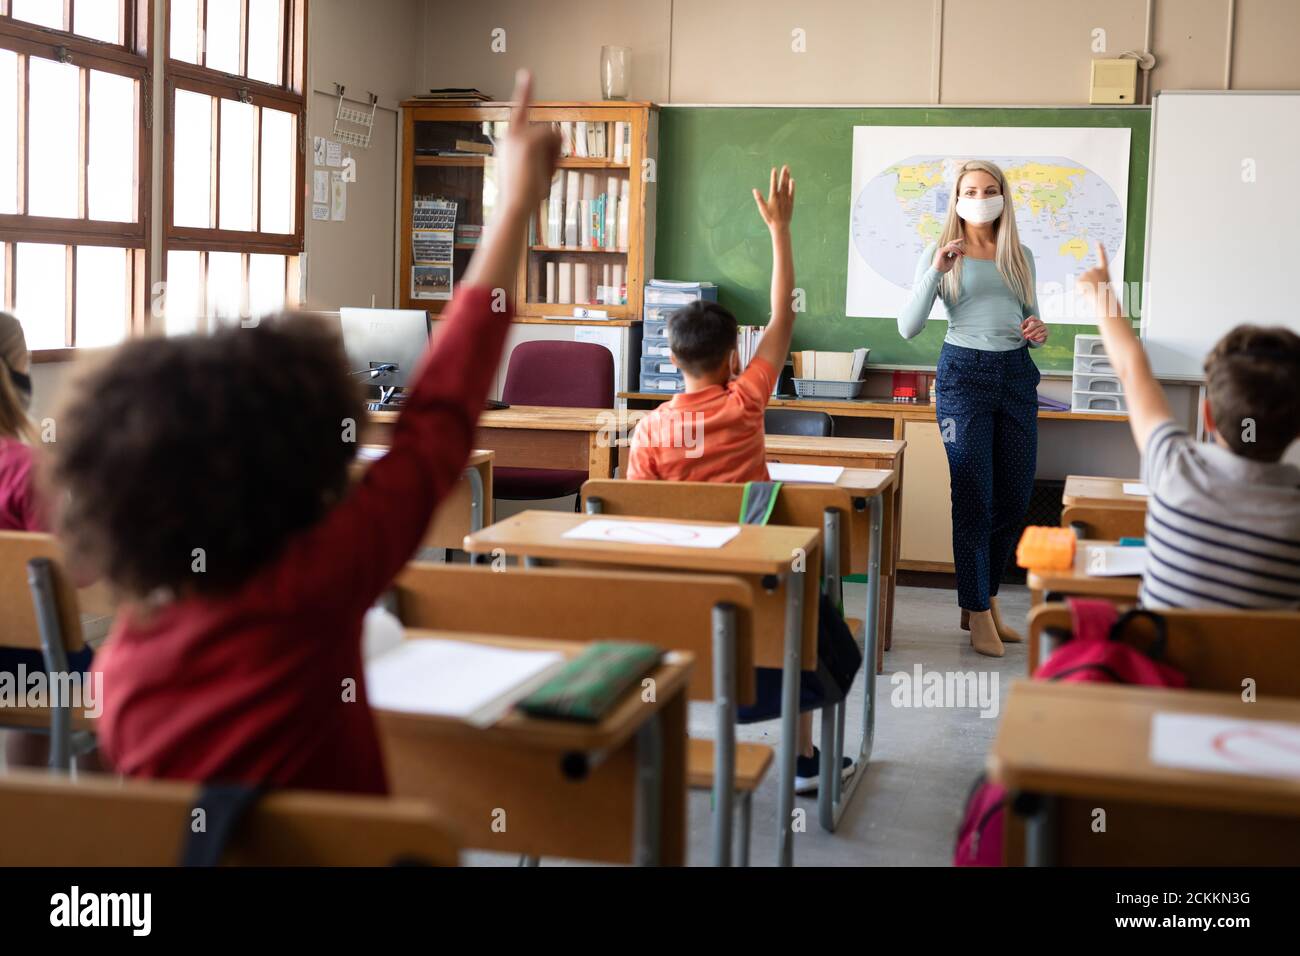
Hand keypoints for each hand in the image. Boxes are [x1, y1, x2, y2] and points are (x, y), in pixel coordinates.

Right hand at [495, 70, 560, 216]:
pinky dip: (554, 152)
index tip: (527, 73)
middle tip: (544, 171)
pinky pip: (552, 137)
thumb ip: (548, 153)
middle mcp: (510, 136)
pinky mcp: (526, 141)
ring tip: (542, 174)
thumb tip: (562, 132)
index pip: (518, 112)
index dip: (524, 91)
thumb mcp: (538, 173)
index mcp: (509, 144)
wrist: (514, 206)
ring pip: (551, 133)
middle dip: (554, 150)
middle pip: (545, 130)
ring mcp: (516, 137)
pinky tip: (543, 167)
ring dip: (555, 154)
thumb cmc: (524, 198)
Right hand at [752, 165, 794, 230]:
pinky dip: (792, 186)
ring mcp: (786, 199)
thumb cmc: (770, 218)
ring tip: (788, 170)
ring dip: (787, 177)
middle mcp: (781, 197)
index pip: (773, 184)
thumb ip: (759, 199)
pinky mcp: (790, 202)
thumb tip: (754, 190)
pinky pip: (792, 192)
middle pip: (782, 183)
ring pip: (787, 186)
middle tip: (785, 166)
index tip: (774, 169)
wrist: (780, 226)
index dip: (774, 176)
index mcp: (773, 197)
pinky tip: (792, 180)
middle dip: (783, 174)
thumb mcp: (762, 209)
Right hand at [932, 239, 963, 273]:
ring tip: (962, 253)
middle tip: (964, 251)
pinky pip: (950, 248)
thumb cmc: (943, 268)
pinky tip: (958, 253)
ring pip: (951, 245)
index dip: (956, 241)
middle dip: (959, 245)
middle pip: (951, 243)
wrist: (938, 272)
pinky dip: (955, 250)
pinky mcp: (941, 251)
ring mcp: (941, 250)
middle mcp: (942, 249)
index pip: (950, 244)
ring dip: (958, 249)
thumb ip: (955, 256)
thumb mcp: (952, 261)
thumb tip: (959, 252)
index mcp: (944, 251)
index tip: (962, 240)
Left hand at [1021, 315, 1047, 343]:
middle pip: (1036, 323)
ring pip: (1039, 329)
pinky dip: (1038, 336)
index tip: (1025, 323)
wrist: (1036, 338)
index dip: (1029, 319)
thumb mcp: (1025, 329)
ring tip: (1028, 337)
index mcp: (1035, 320)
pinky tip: (1034, 338)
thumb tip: (1021, 325)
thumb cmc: (1030, 331)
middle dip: (1029, 328)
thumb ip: (1023, 326)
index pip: (1033, 317)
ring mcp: (1044, 327)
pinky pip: (1043, 333)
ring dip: (1033, 333)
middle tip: (1024, 332)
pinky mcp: (1046, 332)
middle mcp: (1040, 322)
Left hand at [1077, 242, 1121, 318]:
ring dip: (1083, 287)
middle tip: (1094, 290)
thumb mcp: (1103, 289)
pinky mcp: (1081, 277)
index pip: (1102, 257)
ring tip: (1091, 291)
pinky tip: (1086, 292)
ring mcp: (1088, 272)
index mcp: (1104, 271)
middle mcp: (1096, 269)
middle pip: (1086, 275)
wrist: (1103, 300)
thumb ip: (1098, 286)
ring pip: (1081, 280)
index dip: (1100, 250)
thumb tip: (1097, 295)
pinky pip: (1077, 285)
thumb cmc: (1106, 297)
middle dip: (1087, 283)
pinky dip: (1079, 290)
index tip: (1098, 242)